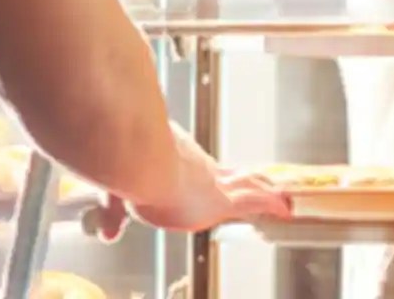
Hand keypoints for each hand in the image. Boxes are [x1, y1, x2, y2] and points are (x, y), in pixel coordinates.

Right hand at [93, 171, 289, 240]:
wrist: (136, 160)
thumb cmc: (124, 169)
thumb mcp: (116, 192)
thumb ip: (113, 213)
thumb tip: (109, 233)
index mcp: (178, 162)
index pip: (205, 171)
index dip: (220, 176)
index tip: (229, 176)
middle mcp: (199, 170)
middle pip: (233, 175)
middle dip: (249, 181)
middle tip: (266, 184)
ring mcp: (213, 184)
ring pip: (248, 185)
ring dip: (266, 192)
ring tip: (283, 198)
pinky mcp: (221, 199)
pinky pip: (255, 200)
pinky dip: (271, 204)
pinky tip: (285, 208)